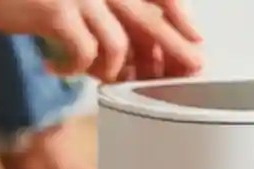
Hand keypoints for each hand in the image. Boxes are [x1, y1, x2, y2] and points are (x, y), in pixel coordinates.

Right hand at [0, 0, 203, 81]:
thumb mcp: (70, 0)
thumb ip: (105, 15)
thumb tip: (140, 53)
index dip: (179, 16)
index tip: (196, 39)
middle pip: (148, 22)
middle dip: (171, 53)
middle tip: (181, 75)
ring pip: (117, 46)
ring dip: (111, 69)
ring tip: (97, 76)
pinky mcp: (56, 9)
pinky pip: (83, 53)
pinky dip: (74, 68)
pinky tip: (56, 67)